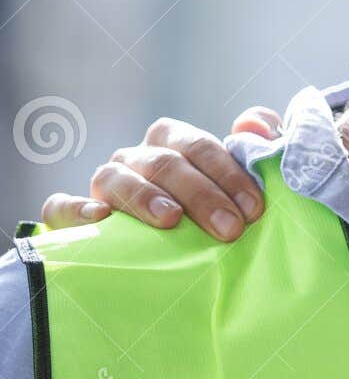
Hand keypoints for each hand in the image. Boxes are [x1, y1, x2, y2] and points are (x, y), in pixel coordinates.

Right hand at [40, 108, 284, 239]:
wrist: (167, 253)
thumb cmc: (209, 212)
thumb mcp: (236, 182)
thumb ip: (254, 147)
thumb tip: (257, 125)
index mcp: (173, 142)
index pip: (199, 146)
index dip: (228, 174)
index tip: (253, 208)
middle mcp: (137, 158)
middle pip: (165, 164)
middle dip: (201, 195)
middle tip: (230, 228)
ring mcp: (104, 184)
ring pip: (115, 178)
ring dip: (145, 197)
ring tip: (172, 220)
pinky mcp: (71, 215)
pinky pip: (60, 206)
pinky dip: (76, 209)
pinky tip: (101, 218)